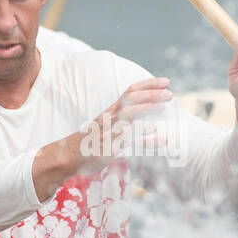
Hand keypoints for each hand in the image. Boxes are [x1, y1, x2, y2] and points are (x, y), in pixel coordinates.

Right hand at [31, 78, 172, 199]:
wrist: (67, 156)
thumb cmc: (92, 143)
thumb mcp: (111, 130)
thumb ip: (131, 127)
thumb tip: (155, 128)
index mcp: (111, 111)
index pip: (130, 91)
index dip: (148, 84)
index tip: (165, 81)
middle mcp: (110, 117)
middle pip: (130, 99)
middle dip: (151, 93)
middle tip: (170, 92)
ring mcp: (108, 131)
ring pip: (127, 114)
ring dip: (146, 108)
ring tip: (164, 106)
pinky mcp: (108, 146)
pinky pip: (128, 140)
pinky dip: (145, 138)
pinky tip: (160, 137)